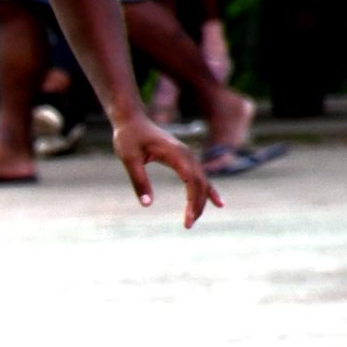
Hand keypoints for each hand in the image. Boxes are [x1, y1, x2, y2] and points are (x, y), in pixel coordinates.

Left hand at [109, 113, 223, 228]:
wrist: (132, 120)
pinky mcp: (184, 158)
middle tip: (188, 225)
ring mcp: (187, 156)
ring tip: (194, 220)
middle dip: (197, 205)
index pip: (192, 180)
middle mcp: (187, 154)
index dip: (193, 201)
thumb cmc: (129, 138)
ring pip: (201, 181)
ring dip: (201, 201)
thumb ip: (139, 181)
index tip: (188, 219)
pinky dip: (208, 190)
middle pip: (200, 183)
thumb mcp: (129, 159)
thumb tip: (147, 205)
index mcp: (176, 154)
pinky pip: (200, 176)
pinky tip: (218, 203)